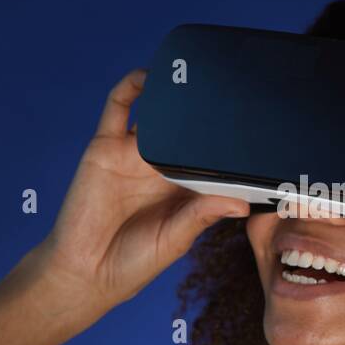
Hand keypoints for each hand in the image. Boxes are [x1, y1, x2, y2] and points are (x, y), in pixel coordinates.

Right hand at [36, 69, 249, 318]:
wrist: (83, 273)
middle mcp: (161, 167)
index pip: (215, 157)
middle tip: (235, 87)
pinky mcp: (106, 147)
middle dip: (208, 110)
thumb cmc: (131, 264)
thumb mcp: (175, 240)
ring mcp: (134, 155)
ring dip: (174, 91)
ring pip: (158, 112)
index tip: (260, 129)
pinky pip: (118, 107)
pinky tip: (149, 75)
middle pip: (189, 129)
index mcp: (185, 189)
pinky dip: (132, 86)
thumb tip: (242, 204)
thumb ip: (203, 216)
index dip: (233, 144)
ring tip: (198, 71)